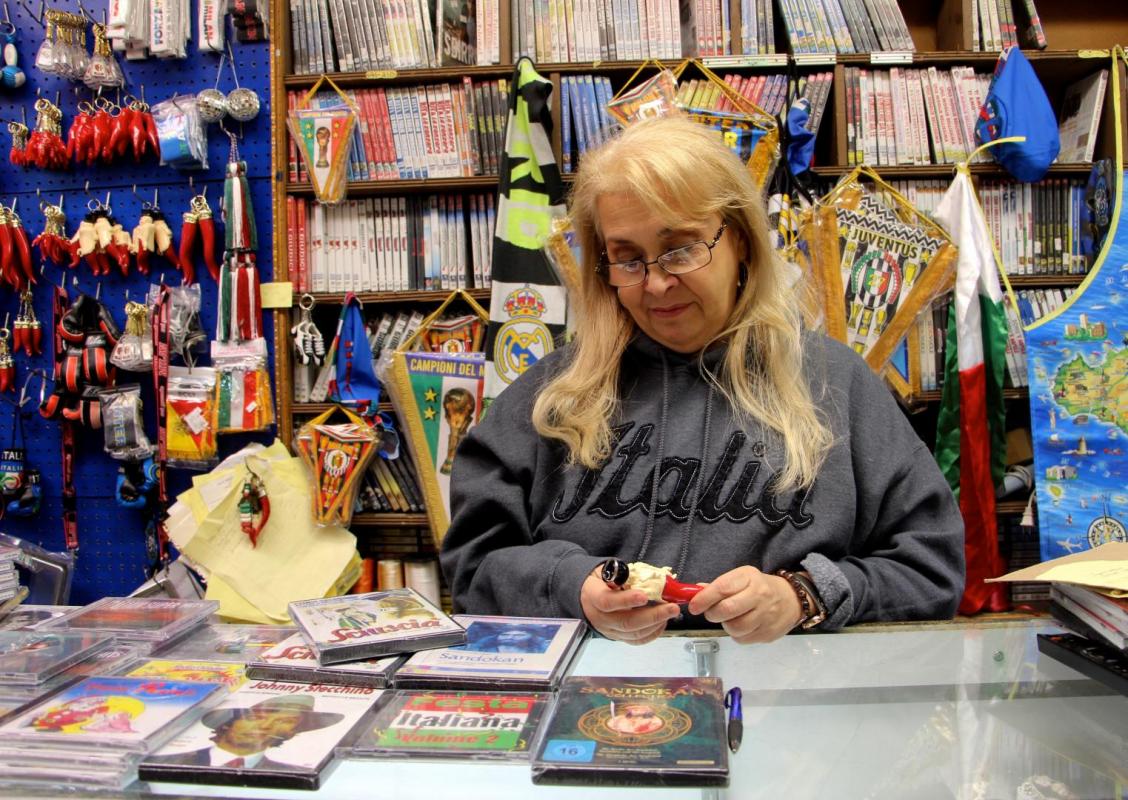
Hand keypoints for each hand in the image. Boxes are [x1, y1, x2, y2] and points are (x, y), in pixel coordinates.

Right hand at [580, 569, 680, 644]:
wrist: (587, 596)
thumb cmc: (600, 580)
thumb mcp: (607, 570)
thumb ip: (624, 574)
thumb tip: (647, 578)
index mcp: (593, 596)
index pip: (607, 601)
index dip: (626, 600)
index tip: (644, 596)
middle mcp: (599, 617)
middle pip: (626, 622)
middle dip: (652, 616)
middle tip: (672, 608)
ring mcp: (609, 630)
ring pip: (633, 633)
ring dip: (656, 624)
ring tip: (670, 612)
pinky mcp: (618, 637)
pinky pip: (636, 640)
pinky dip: (652, 633)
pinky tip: (663, 622)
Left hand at [686, 566, 801, 643]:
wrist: (792, 599)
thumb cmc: (760, 587)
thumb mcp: (742, 578)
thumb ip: (719, 586)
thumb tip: (696, 593)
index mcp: (749, 578)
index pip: (722, 588)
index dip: (704, 598)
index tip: (693, 606)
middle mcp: (759, 595)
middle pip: (727, 610)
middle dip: (712, 614)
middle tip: (710, 613)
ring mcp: (766, 616)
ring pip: (734, 628)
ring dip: (725, 625)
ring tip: (730, 619)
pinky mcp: (768, 633)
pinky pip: (743, 639)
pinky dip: (737, 635)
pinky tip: (742, 625)